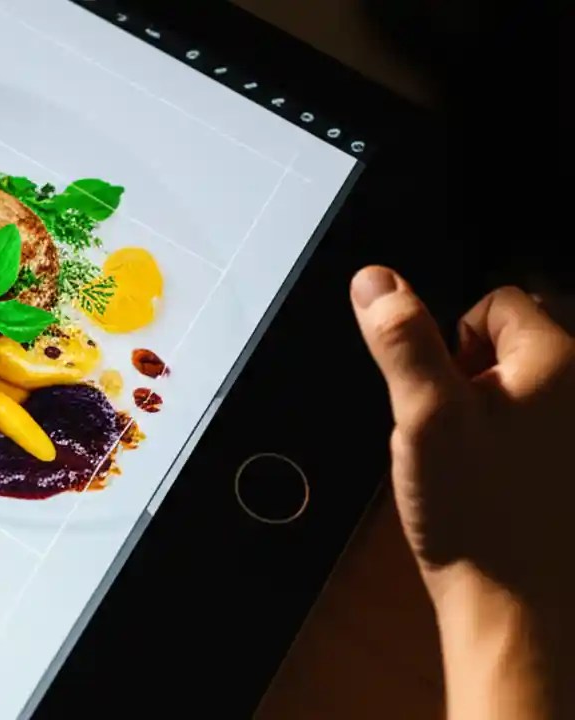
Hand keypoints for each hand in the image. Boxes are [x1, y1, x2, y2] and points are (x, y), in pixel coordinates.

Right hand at [350, 266, 572, 717]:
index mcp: (560, 359)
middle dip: (467, 382)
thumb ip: (401, 341)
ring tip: (470, 471)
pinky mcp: (571, 473)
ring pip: (519, 395)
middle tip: (452, 438)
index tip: (441, 398)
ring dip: (485, 420)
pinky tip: (492, 493)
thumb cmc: (477, 513)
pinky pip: (533, 437)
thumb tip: (373, 279)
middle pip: (509, 348)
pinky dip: (507, 454)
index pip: (496, 304)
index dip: (451, 342)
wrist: (522, 612)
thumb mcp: (423, 417)